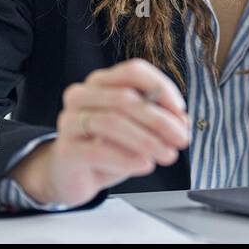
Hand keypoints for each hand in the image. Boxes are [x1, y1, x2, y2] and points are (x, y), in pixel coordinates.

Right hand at [13, 58, 190, 205]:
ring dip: (147, 140)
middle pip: (125, 97)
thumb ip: (156, 121)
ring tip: (168, 155)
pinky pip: (98, 151)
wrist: (72, 176)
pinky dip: (126, 159)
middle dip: (160, 120)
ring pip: (112, 122)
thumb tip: (182, 123)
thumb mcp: (136, 130)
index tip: (181, 112)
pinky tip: (145, 165)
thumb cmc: (106, 148)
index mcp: (100, 82)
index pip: (133, 71)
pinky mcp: (65, 150)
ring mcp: (69, 122)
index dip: (161, 88)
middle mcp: (81, 96)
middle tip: (181, 139)